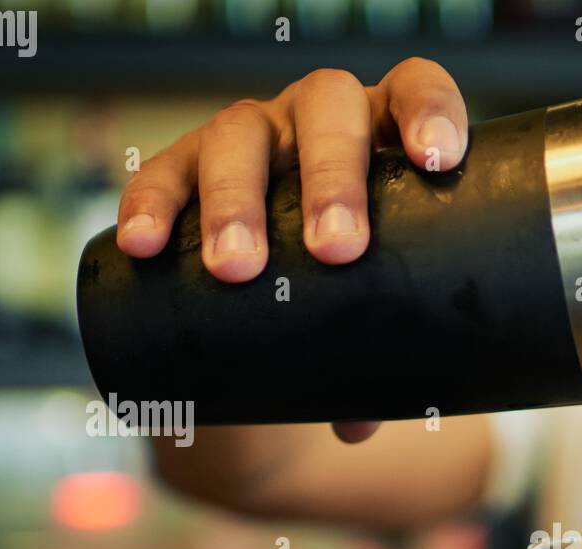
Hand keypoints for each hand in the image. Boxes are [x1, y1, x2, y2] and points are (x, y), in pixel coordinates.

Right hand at [115, 60, 468, 443]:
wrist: (273, 281)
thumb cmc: (347, 288)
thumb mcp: (375, 313)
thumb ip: (380, 366)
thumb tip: (356, 425)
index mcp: (384, 134)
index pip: (414, 90)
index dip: (430, 112)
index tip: (438, 160)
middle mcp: (317, 119)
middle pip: (326, 111)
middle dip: (331, 178)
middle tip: (335, 249)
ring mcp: (252, 136)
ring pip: (239, 136)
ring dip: (236, 198)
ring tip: (236, 266)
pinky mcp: (185, 164)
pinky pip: (162, 171)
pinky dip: (150, 203)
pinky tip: (142, 245)